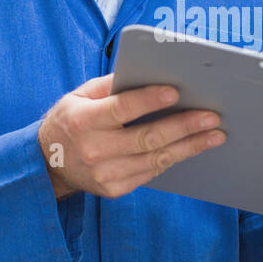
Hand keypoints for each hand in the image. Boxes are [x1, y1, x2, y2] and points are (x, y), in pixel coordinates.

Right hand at [38, 73, 225, 199]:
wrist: (47, 163)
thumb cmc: (70, 121)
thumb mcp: (80, 96)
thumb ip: (111, 85)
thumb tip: (149, 72)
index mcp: (84, 121)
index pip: (122, 109)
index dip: (150, 100)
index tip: (177, 91)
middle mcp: (94, 150)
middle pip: (147, 138)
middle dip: (185, 126)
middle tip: (212, 117)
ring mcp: (105, 174)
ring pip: (156, 159)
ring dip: (190, 147)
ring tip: (215, 135)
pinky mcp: (114, 189)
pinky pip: (151, 173)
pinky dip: (173, 158)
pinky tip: (192, 148)